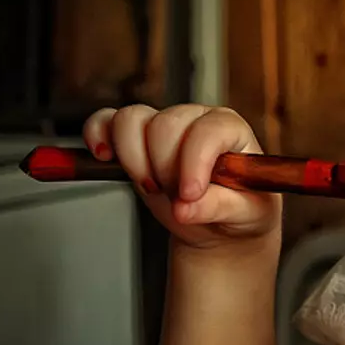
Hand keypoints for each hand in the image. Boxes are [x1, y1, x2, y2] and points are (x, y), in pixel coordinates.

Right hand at [84, 104, 280, 250]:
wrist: (222, 224)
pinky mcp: (134, 138)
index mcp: (231, 130)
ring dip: (133, 159)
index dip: (194, 162)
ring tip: (153, 187)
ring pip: (131, 119)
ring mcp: (162, 126)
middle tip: (177, 197)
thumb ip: (220, 207)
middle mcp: (196, 120)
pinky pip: (105, 121)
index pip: (208, 131)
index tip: (190, 194)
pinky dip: (97, 135)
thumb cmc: (242, 211)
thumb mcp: (248, 214)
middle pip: (165, 125)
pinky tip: (104, 158)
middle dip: (164, 168)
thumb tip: (185, 208)